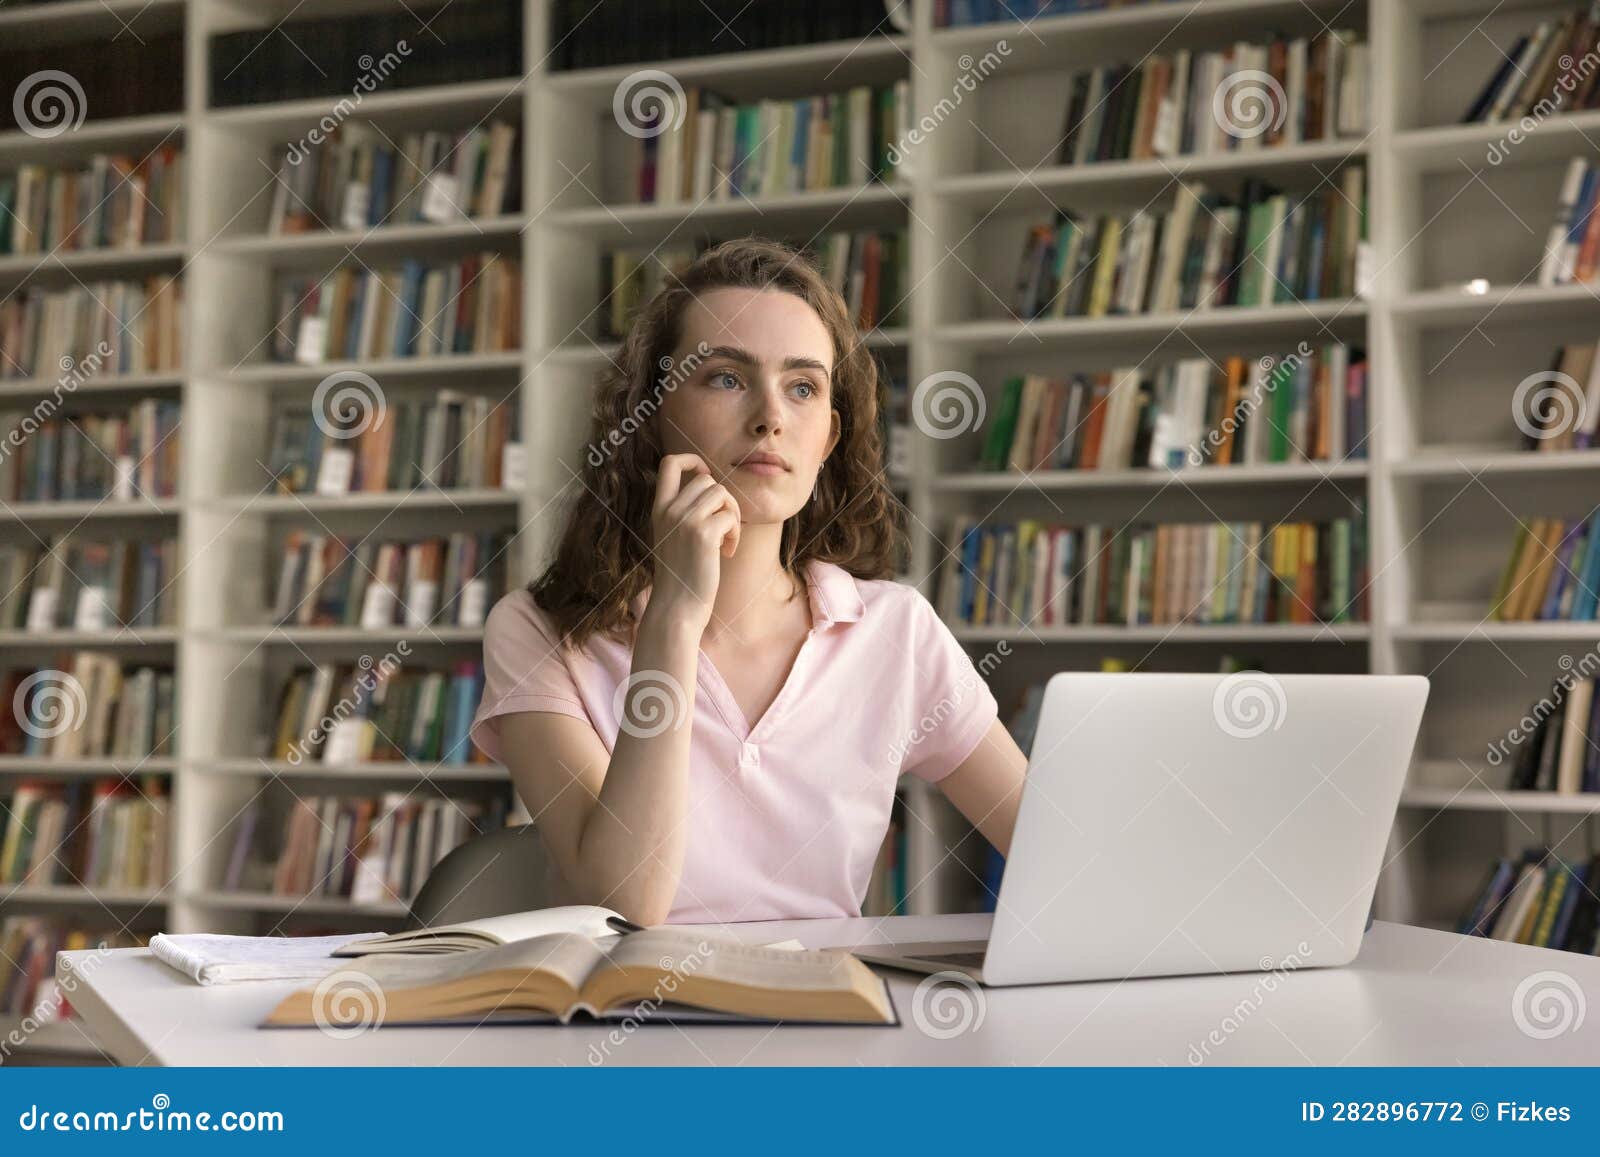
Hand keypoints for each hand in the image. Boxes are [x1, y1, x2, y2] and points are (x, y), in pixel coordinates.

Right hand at [647, 453, 740, 626]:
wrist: (676, 607)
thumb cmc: (681, 576)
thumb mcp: (673, 537)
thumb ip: (683, 512)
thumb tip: (710, 486)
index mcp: (658, 509)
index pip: (669, 462)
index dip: (692, 461)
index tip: (706, 478)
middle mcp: (668, 511)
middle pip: (706, 480)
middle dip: (723, 500)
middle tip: (724, 525)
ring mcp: (684, 521)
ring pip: (721, 494)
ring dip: (732, 516)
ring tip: (726, 540)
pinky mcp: (702, 534)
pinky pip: (730, 516)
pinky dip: (735, 534)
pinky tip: (727, 553)